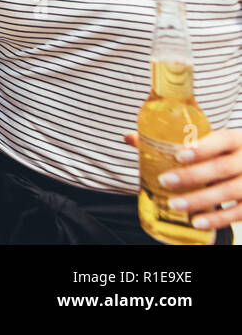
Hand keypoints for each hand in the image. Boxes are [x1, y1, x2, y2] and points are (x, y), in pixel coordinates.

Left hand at [123, 130, 241, 230]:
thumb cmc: (219, 153)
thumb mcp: (206, 142)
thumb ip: (171, 140)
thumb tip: (128, 138)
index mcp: (234, 140)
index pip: (221, 140)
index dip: (202, 148)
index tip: (178, 155)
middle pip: (221, 168)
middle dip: (192, 176)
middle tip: (164, 180)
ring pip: (229, 191)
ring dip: (200, 199)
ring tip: (174, 204)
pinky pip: (239, 212)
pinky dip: (218, 219)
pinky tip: (196, 222)